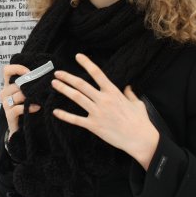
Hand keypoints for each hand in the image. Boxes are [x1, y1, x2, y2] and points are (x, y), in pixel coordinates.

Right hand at [0, 64, 40, 134]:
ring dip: (29, 97)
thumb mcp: (27, 93)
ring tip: (38, 100)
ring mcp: (5, 104)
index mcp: (8, 85)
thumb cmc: (26, 107)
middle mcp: (4, 93)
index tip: (29, 72)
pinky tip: (37, 108)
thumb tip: (42, 73)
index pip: (6, 71)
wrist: (21, 129)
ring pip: (17, 95)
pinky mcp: (9, 115)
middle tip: (38, 89)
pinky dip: (29, 107)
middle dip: (28, 86)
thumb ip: (29, 84)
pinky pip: (18, 108)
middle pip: (15, 84)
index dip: (17, 68)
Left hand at [51, 53, 158, 169]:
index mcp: (113, 92)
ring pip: (76, 97)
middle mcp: (103, 100)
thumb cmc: (140, 121)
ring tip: (54, 84)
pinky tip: (55, 111)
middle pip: (81, 85)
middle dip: (67, 77)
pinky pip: (76, 119)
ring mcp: (97, 112)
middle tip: (57, 73)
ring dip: (64, 89)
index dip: (86, 63)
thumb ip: (130, 93)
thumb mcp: (137, 103)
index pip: (97, 73)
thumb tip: (127, 87)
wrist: (141, 140)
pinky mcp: (94, 126)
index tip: (78, 56)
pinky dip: (64, 115)